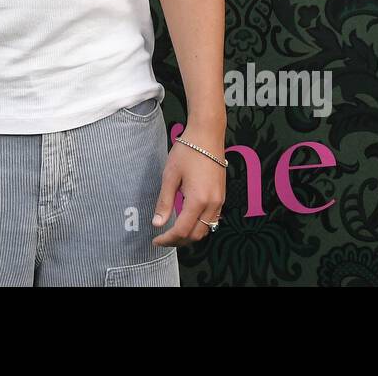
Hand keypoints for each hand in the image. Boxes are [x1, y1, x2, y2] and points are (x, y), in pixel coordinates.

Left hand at [150, 131, 225, 246]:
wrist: (207, 135)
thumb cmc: (187, 151)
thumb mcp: (170, 176)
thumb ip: (164, 202)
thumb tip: (157, 224)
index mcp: (198, 200)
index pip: (182, 230)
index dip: (167, 239)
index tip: (155, 240)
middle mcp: (212, 204)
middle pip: (196, 235)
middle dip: (178, 240)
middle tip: (163, 238)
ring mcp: (220, 201)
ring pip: (206, 229)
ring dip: (190, 235)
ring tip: (173, 231)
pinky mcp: (222, 196)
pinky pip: (212, 219)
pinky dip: (199, 226)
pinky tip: (187, 220)